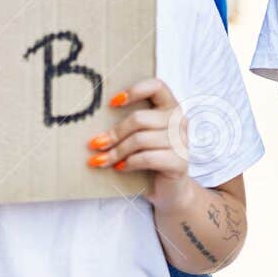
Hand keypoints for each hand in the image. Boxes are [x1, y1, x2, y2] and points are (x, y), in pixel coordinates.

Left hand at [88, 79, 191, 207]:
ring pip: (140, 140)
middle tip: (96, 144)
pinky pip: (147, 158)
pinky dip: (129, 163)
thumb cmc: (150, 159)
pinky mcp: (179, 162)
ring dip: (116, 152)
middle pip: (140, 119)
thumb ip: (129, 125)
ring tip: (102, 160)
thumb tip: (95, 123)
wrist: (169, 190)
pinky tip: (120, 167)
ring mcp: (181, 141)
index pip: (156, 86)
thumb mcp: (140, 136)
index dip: (134, 90)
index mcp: (170, 108)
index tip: (113, 103)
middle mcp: (179, 121)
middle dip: (114, 133)